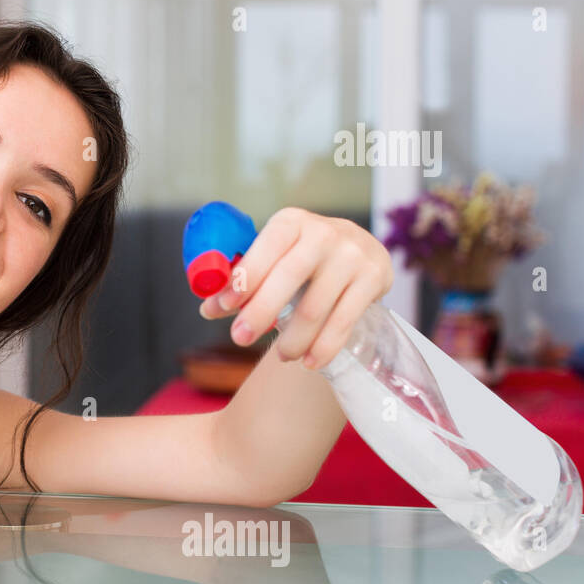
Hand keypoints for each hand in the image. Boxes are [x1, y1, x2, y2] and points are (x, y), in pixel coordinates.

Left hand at [197, 207, 393, 369]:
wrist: (359, 249)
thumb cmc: (301, 257)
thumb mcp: (273, 257)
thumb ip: (242, 281)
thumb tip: (208, 309)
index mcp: (291, 222)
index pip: (265, 248)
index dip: (244, 278)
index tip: (224, 308)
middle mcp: (324, 233)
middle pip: (289, 277)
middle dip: (260, 312)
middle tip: (240, 339)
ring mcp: (353, 255)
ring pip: (316, 306)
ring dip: (293, 338)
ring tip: (281, 356)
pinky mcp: (375, 277)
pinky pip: (345, 320)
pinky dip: (325, 346)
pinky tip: (311, 362)